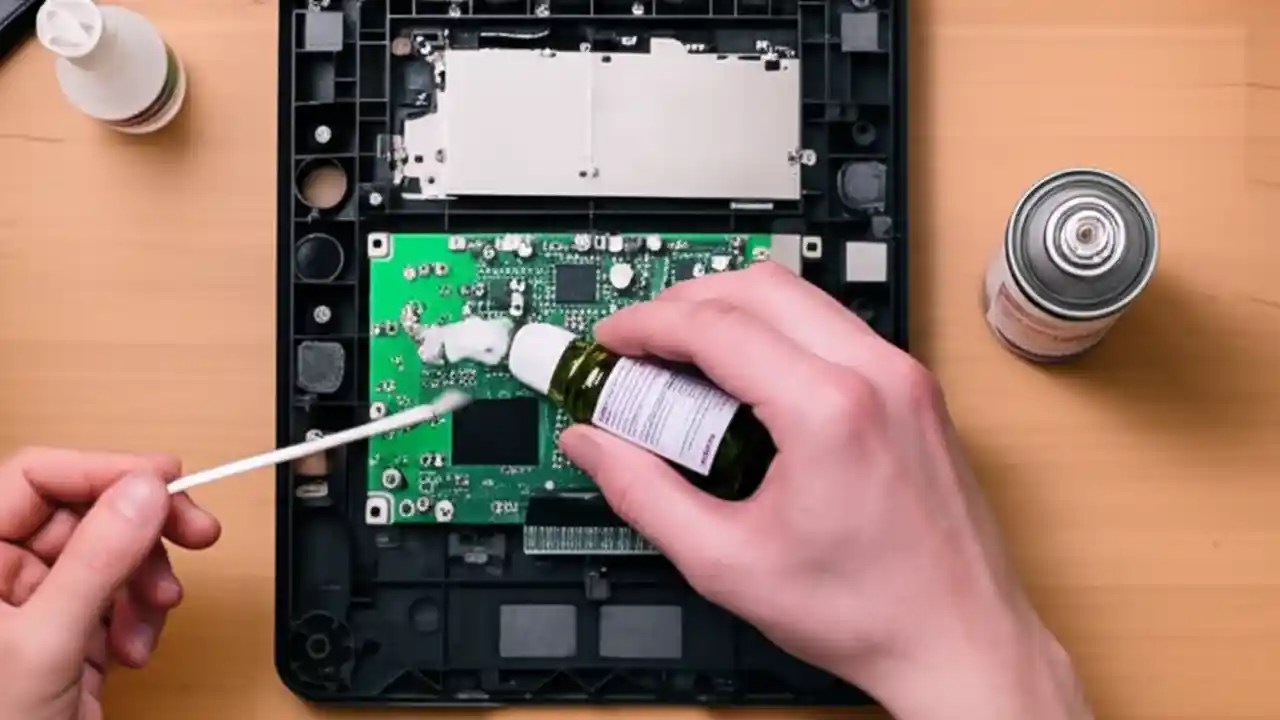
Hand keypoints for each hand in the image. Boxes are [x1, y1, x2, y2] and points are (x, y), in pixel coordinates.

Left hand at [0, 448, 220, 719]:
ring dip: (145, 584)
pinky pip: (117, 601)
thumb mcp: (45, 641)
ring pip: (111, 557)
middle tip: (197, 533)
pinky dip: (140, 620)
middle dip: (142, 532)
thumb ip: (98, 559)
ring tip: (154, 615)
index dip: (105, 471)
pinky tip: (132, 651)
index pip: (37, 478)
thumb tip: (145, 489)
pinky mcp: (63, 637)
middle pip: (86, 513)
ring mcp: (29, 606)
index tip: (168, 481)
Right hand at [559, 263, 1091, 719]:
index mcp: (831, 410)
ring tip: (683, 364)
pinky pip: (832, 327)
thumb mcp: (727, 564)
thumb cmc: (870, 613)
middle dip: (684, 303)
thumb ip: (643, 494)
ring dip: (732, 312)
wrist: (960, 642)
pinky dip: (776, 334)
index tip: (610, 342)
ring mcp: (904, 376)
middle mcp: (877, 374)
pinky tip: (744, 383)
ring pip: (800, 297)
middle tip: (639, 346)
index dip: (646, 325)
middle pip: (759, 287)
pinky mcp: (914, 390)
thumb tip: (592, 445)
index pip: (716, 326)